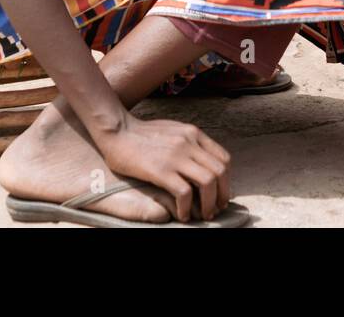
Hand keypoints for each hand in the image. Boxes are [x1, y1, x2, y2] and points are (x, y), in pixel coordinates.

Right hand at [94, 113, 231, 221]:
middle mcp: (189, 142)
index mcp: (193, 133)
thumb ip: (189, 142)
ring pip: (208, 182)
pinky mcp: (160, 170)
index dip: (226, 180)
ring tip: (203, 215)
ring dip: (209, 203)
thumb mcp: (173, 129)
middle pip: (220, 172)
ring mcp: (176, 156)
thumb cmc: (141, 133)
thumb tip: (202, 160)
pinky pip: (184, 193)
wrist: (117, 130)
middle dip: (222, 194)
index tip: (220, 193)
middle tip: (216, 209)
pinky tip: (183, 214)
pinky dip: (187, 208)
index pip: (224, 158)